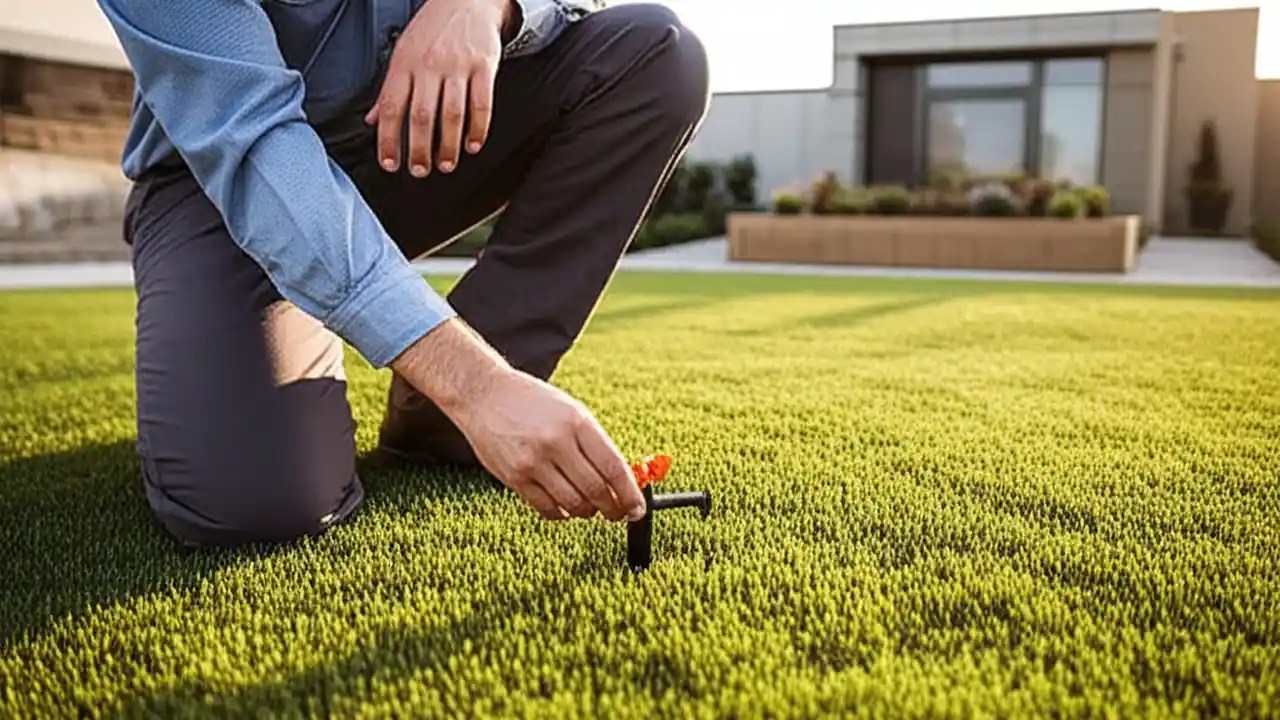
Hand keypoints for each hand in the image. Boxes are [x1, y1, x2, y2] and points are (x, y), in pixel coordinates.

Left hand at [364, 0, 512, 177]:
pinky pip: (482, 104)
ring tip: (446, 164)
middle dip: (419, 150)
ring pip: (452, 114)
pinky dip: (478, 129)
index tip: (391, 164)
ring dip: (448, 145)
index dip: (388, 140)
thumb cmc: (432, 29)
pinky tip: (472, 145)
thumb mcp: (402, 53)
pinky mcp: (484, 65)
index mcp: (404, 64)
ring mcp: (457, 66)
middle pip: (421, 116)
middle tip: (420, 171)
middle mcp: (429, 66)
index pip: (391, 108)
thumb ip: (390, 89)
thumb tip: (372, 120)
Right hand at [391, 319, 646, 522]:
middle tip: (618, 513)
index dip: (630, 493)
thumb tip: (621, 480)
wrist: (484, 395)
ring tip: (591, 509)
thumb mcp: (570, 411)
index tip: (637, 507)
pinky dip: (563, 514)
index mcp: (576, 422)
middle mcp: (556, 442)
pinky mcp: (514, 477)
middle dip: (613, 508)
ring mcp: (533, 462)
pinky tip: (567, 508)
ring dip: (588, 512)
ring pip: (573, 504)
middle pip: (596, 490)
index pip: (613, 467)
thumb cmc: (533, 403)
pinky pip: (547, 508)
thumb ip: (594, 443)